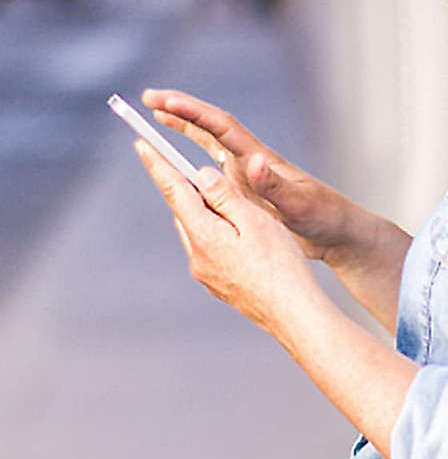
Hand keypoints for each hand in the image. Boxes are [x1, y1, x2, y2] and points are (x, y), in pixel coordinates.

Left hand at [136, 140, 320, 335]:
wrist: (293, 314)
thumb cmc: (281, 267)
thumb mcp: (255, 221)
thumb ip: (225, 196)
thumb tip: (201, 176)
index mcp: (204, 234)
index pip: (174, 190)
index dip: (158, 164)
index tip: (142, 144)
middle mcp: (197, 256)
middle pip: (186, 212)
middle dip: (194, 192)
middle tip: (213, 178)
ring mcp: (206, 274)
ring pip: (199, 233)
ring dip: (210, 217)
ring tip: (242, 214)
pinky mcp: (218, 285)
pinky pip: (211, 252)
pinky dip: (221, 238)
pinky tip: (247, 243)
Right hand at [140, 89, 349, 261]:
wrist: (337, 233)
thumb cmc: (324, 217)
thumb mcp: (299, 204)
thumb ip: (275, 187)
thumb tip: (253, 163)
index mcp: (260, 159)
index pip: (221, 127)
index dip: (191, 112)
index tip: (163, 101)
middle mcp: (251, 161)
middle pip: (211, 128)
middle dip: (181, 111)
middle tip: (148, 99)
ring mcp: (249, 176)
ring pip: (210, 146)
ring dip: (185, 129)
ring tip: (157, 116)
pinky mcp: (249, 192)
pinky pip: (215, 172)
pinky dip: (195, 162)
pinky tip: (184, 166)